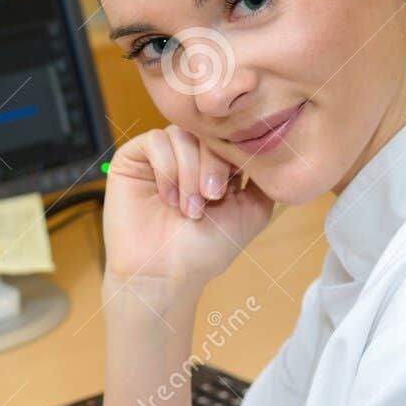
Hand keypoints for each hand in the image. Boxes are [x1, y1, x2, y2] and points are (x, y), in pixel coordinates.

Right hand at [102, 125, 273, 296]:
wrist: (164, 274)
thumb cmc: (204, 249)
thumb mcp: (252, 211)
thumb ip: (265, 178)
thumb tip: (273, 145)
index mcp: (215, 164)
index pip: (230, 136)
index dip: (235, 155)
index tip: (232, 190)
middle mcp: (188, 155)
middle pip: (207, 131)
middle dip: (213, 165)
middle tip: (211, 198)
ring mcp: (160, 155)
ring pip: (182, 133)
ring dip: (189, 171)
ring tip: (188, 208)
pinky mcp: (133, 158)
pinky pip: (155, 140)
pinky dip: (166, 168)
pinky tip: (167, 198)